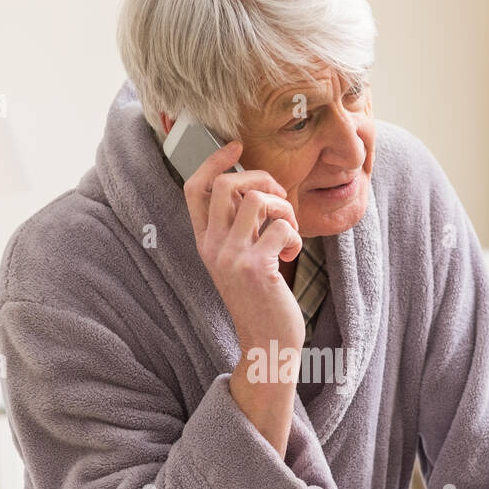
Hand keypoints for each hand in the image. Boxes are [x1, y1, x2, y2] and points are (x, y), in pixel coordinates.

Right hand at [183, 139, 304, 355]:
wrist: (266, 344)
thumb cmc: (260, 299)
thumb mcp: (240, 259)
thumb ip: (240, 228)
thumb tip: (255, 188)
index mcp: (205, 242)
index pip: (194, 188)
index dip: (213, 159)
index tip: (236, 145)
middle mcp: (212, 247)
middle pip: (225, 183)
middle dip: (260, 178)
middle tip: (279, 201)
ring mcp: (231, 258)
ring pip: (257, 199)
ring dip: (283, 208)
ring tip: (288, 232)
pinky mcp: (256, 268)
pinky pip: (281, 226)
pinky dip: (294, 235)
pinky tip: (291, 255)